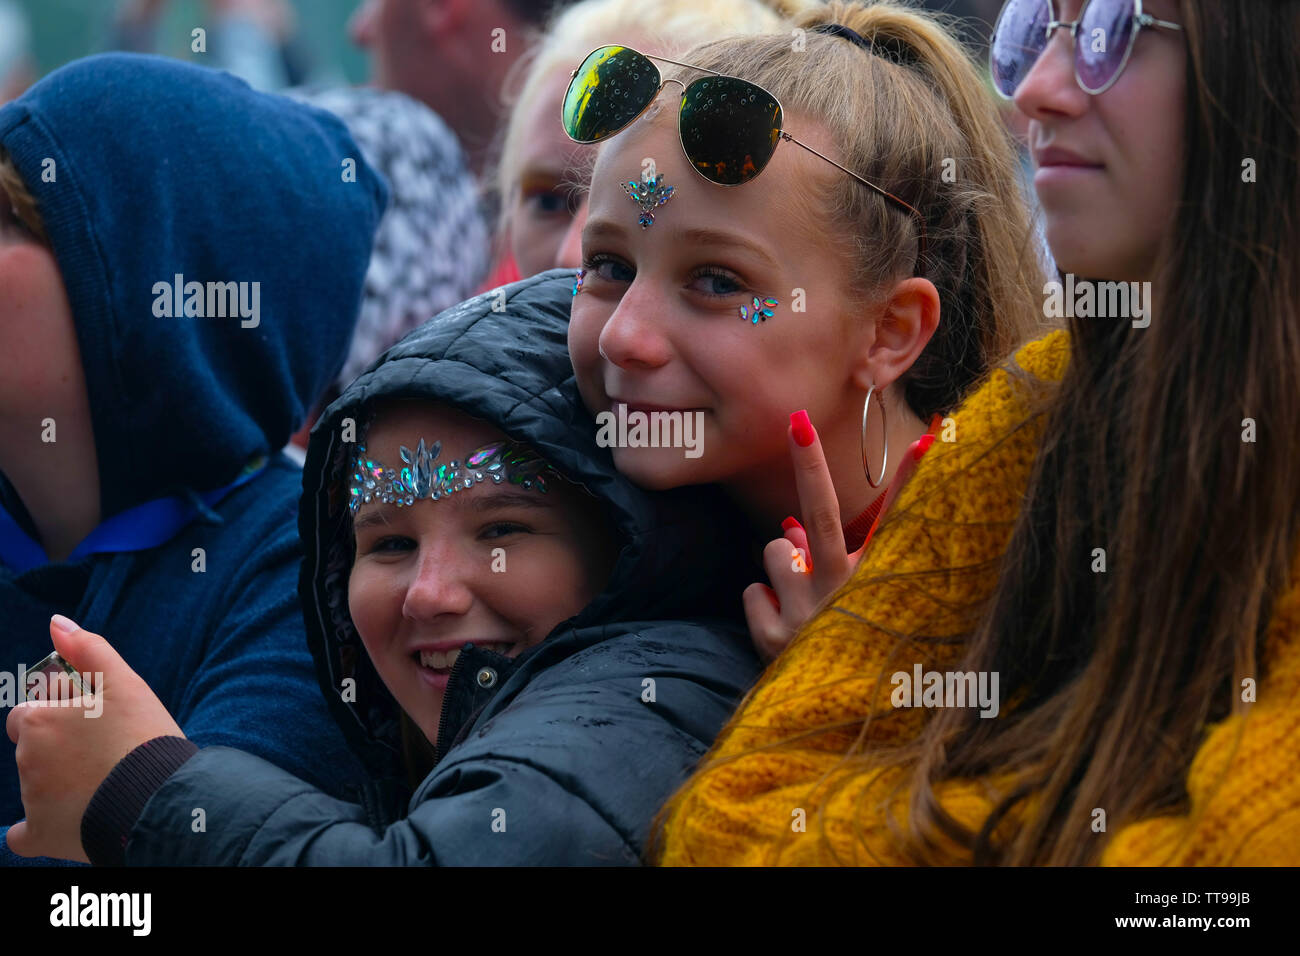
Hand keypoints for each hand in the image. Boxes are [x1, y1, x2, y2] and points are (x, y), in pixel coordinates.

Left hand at [6, 616, 183, 861]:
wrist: (160, 799)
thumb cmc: (144, 737)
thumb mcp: (124, 683)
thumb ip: (89, 650)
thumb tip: (57, 622)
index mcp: (40, 720)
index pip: (29, 713)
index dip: (58, 716)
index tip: (90, 725)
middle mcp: (27, 759)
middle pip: (30, 749)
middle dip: (54, 749)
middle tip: (98, 753)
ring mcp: (32, 799)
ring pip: (33, 786)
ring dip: (55, 784)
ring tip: (101, 784)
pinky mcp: (41, 835)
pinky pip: (26, 834)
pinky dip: (40, 829)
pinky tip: (68, 820)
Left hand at [743, 410, 932, 663]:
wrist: (841, 716)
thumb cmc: (858, 643)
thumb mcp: (864, 598)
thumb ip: (832, 560)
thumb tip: (787, 527)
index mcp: (877, 582)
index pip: (897, 523)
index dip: (908, 480)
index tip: (924, 440)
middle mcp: (844, 597)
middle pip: (819, 517)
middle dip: (810, 463)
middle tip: (797, 420)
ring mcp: (805, 618)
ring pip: (775, 551)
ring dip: (784, 569)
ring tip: (805, 601)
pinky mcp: (772, 640)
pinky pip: (753, 592)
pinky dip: (765, 603)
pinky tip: (786, 626)